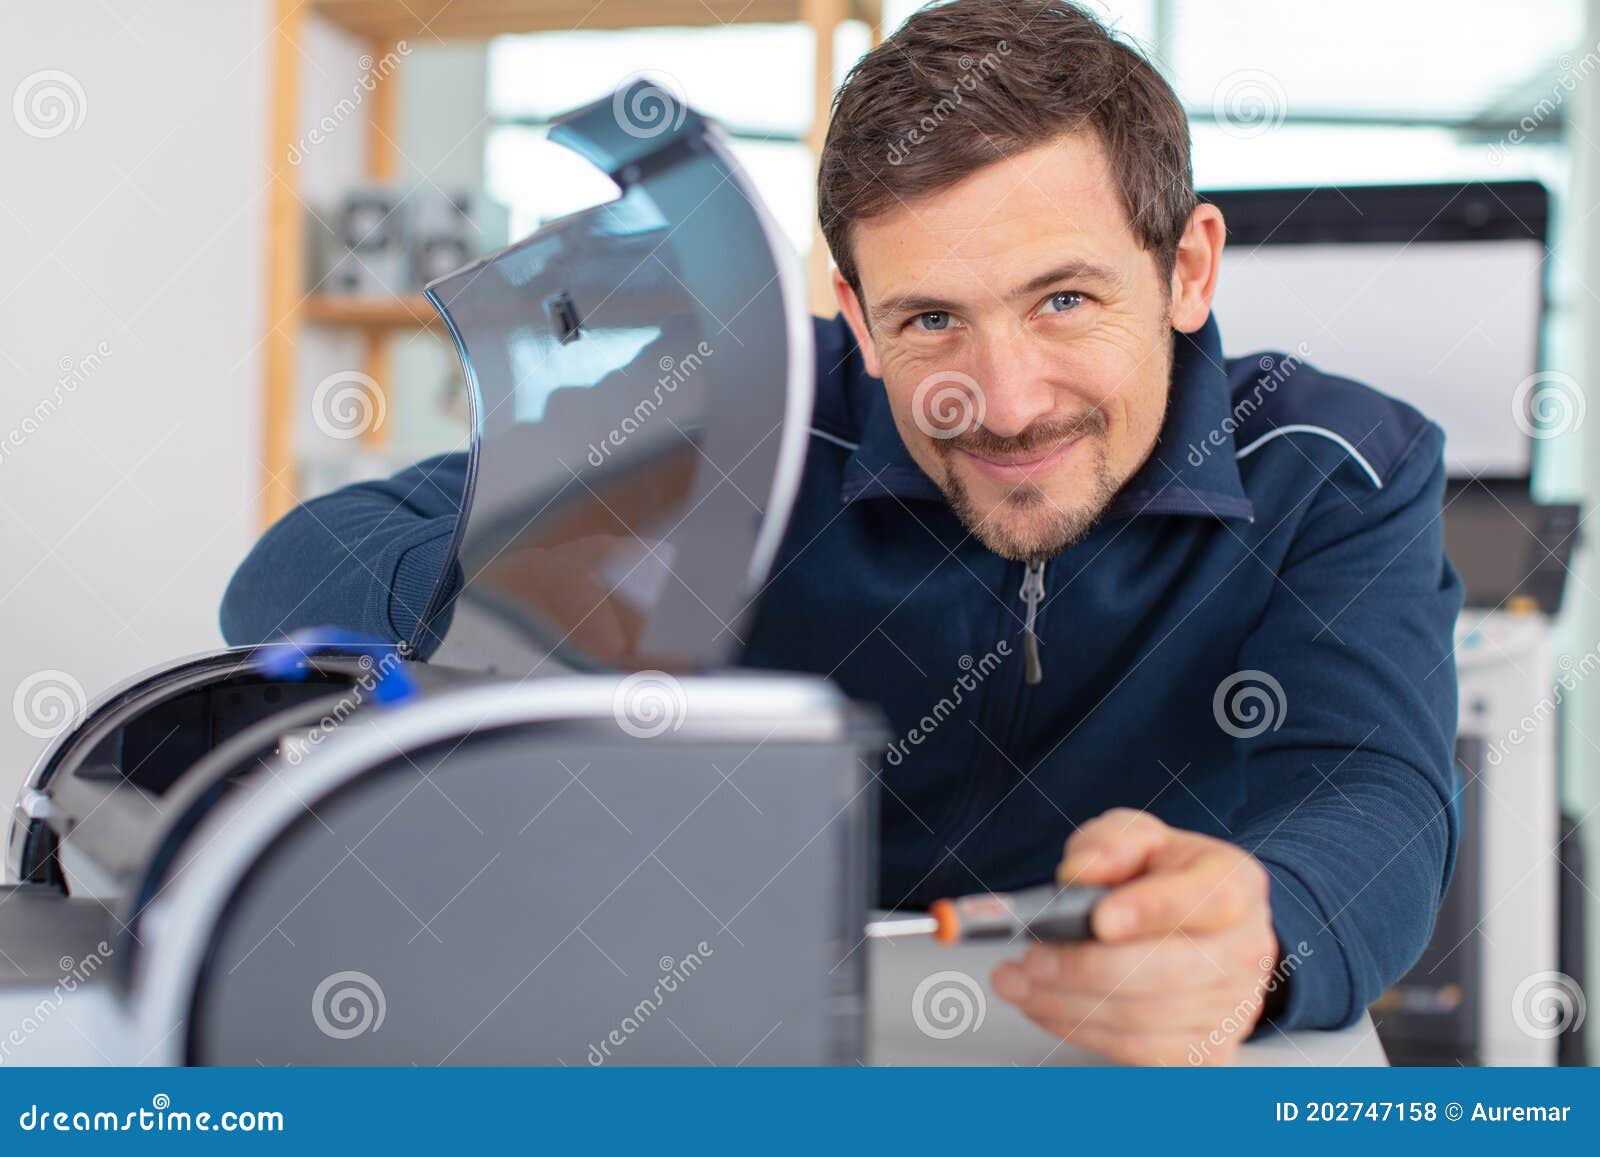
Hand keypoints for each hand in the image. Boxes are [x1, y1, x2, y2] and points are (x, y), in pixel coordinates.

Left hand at [991, 808, 1279, 1064]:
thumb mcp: (1136, 837)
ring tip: (1016, 981)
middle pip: (1171, 973)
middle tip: (1030, 959)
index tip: (1098, 919)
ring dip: (1067, 1004)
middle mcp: (1245, 950)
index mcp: (1236, 884)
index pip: (1210, 900)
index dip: (1153, 911)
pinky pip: (1136, 1052)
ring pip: (1145, 1020)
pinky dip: (1079, 1030)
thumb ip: (1110, 844)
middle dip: (1087, 969)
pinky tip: (1043, 1005)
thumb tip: (1080, 874)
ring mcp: (1231, 1008)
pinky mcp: (1205, 1051)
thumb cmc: (1164, 877)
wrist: (1199, 926)